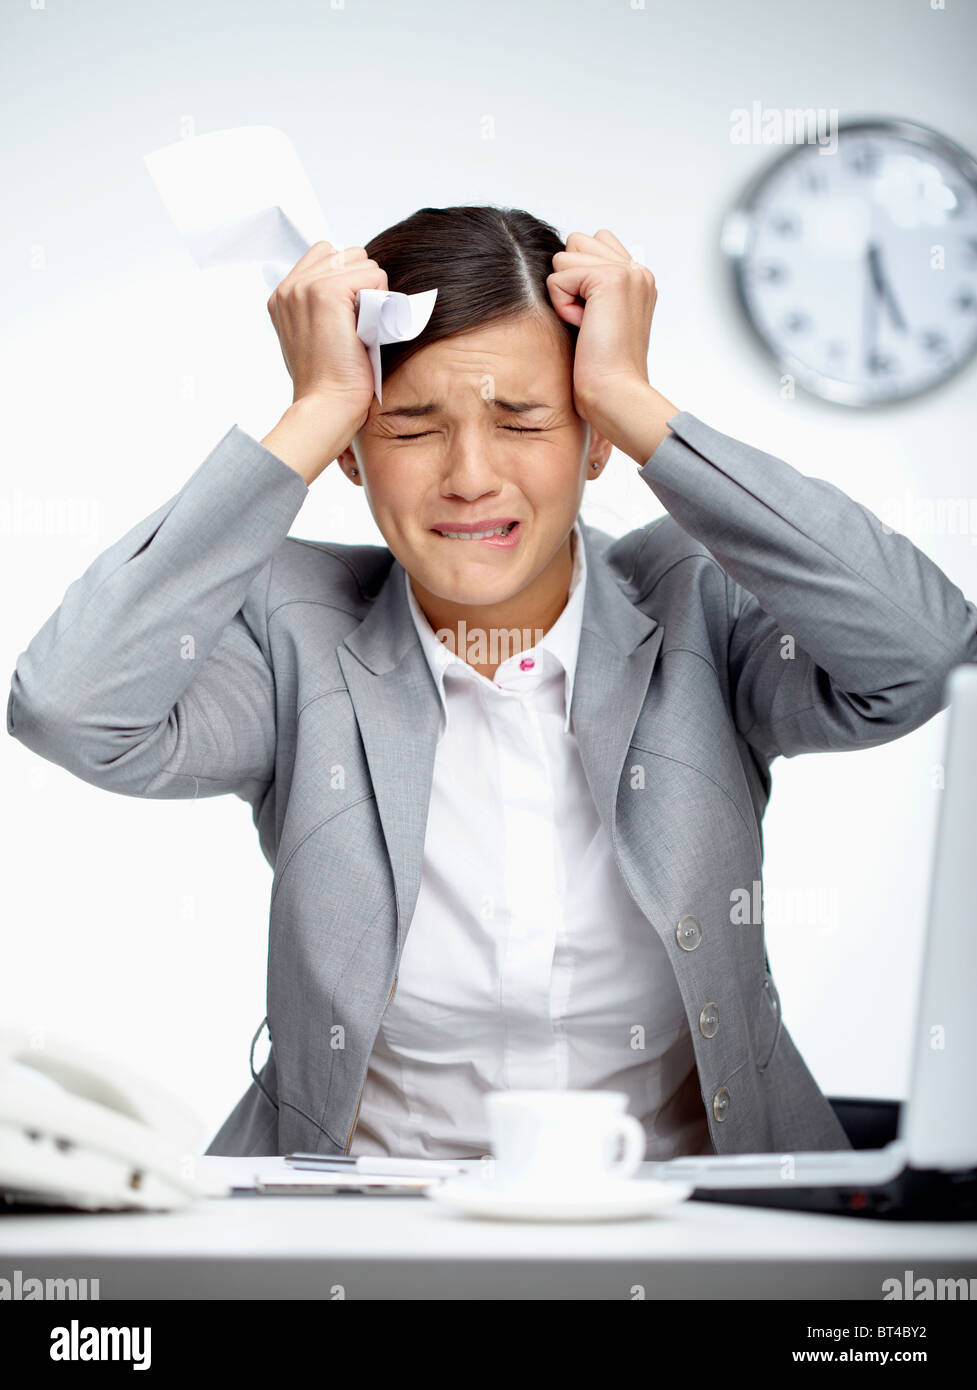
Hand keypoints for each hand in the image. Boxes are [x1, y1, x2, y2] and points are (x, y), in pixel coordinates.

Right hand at [266, 241, 386, 434]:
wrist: (327, 405)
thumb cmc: (329, 381)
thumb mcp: (318, 336)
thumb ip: (324, 306)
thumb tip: (357, 291)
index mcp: (284, 295)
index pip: (327, 255)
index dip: (349, 280)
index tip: (349, 317)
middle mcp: (290, 286)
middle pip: (347, 254)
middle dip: (362, 283)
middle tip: (358, 323)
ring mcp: (306, 286)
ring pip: (361, 261)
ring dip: (372, 290)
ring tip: (361, 325)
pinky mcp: (326, 292)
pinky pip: (372, 274)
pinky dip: (379, 298)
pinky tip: (368, 325)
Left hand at [547, 229, 656, 430]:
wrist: (615, 393)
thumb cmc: (603, 371)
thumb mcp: (598, 321)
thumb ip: (590, 289)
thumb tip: (562, 264)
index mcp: (638, 279)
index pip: (593, 243)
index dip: (578, 278)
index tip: (594, 319)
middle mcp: (637, 270)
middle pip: (577, 242)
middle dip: (570, 280)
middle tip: (589, 321)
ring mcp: (627, 272)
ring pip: (565, 256)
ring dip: (566, 294)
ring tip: (587, 325)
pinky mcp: (610, 279)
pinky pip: (559, 277)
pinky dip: (562, 306)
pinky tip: (584, 328)